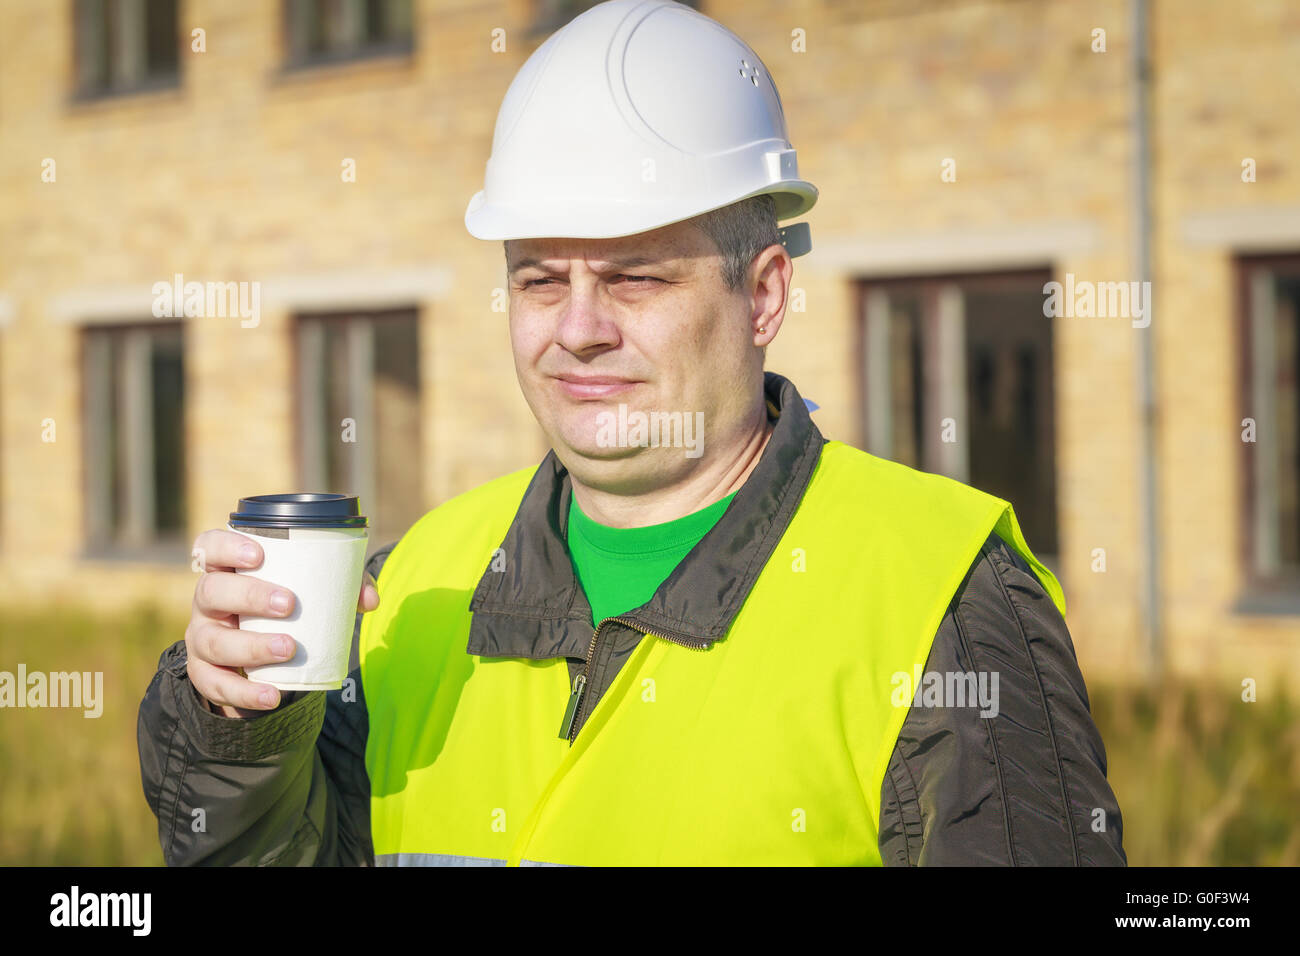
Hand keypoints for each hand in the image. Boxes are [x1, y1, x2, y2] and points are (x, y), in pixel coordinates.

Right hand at [186, 529, 379, 717]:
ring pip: (213, 641)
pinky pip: (216, 685)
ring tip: (289, 649)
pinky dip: (244, 693)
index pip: (210, 547)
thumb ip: (343, 588)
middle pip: (211, 591)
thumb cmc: (284, 611)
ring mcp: (202, 638)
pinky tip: (271, 695)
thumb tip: (369, 601)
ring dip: (252, 646)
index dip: (226, 547)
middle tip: (289, 604)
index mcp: (228, 572)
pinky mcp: (205, 674)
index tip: (259, 555)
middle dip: (249, 596)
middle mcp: (208, 602)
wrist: (260, 661)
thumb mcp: (308, 594)